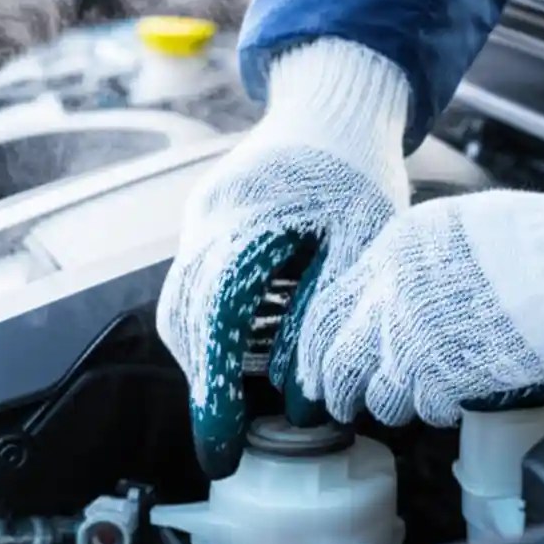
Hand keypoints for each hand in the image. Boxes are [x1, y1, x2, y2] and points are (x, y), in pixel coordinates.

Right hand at [157, 39, 409, 476]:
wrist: (334, 97)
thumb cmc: (359, 165)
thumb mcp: (363, 241)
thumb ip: (327, 316)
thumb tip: (302, 396)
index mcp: (250, 219)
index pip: (216, 320)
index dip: (215, 390)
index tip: (222, 445)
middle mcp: (209, 219)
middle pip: (184, 320)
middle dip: (204, 384)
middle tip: (230, 436)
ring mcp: (200, 217)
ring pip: (180, 307)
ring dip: (204, 359)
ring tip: (237, 402)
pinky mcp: (205, 220)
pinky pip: (192, 284)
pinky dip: (210, 327)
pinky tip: (243, 350)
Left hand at [294, 176, 543, 425]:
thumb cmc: (536, 233)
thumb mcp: (452, 225)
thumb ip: (408, 261)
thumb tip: (384, 293)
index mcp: (392, 253)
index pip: (326, 312)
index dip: (315, 348)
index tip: (313, 368)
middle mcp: (396, 296)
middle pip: (341, 362)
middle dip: (338, 390)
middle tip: (340, 403)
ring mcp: (425, 339)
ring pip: (383, 394)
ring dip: (391, 403)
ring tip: (403, 402)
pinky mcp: (459, 374)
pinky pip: (430, 406)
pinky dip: (436, 408)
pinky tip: (448, 400)